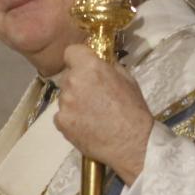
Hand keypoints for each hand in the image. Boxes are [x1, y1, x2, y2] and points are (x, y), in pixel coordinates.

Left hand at [54, 44, 153, 183]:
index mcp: (89, 67)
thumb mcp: (127, 79)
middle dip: (78, 83)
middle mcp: (72, 82)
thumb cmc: (133, 110)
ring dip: (74, 102)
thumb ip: (108, 67)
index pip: (71, 52)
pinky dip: (70, 119)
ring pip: (64, 97)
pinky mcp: (60, 122)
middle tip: (94, 96)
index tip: (84, 66)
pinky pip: (61, 115)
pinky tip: (86, 126)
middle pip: (68, 76)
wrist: (131, 142)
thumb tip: (99, 63)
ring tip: (92, 115)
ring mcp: (64, 103)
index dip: (78, 59)